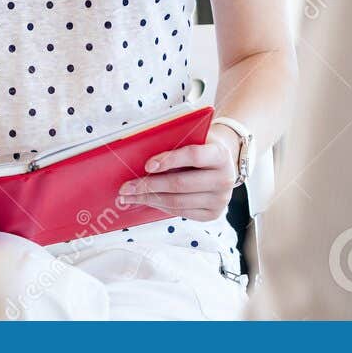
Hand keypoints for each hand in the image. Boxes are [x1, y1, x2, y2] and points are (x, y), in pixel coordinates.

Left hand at [115, 128, 239, 221]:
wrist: (224, 163)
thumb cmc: (202, 146)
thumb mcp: (195, 138)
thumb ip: (176, 144)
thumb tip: (142, 160)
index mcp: (221, 154)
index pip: (193, 156)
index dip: (170, 160)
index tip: (147, 165)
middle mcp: (225, 179)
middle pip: (181, 184)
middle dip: (149, 185)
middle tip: (126, 187)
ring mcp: (220, 200)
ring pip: (178, 202)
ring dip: (149, 199)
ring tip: (129, 197)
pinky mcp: (213, 214)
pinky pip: (181, 212)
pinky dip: (160, 206)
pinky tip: (147, 200)